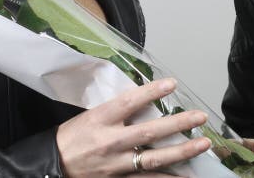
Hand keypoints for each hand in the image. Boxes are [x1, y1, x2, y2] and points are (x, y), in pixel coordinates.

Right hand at [56, 78, 210, 176]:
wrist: (51, 166)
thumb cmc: (71, 137)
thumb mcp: (90, 116)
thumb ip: (117, 110)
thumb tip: (146, 98)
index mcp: (100, 120)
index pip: (129, 102)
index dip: (151, 92)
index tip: (172, 84)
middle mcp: (110, 142)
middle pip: (149, 132)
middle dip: (177, 124)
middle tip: (200, 116)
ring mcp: (115, 165)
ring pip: (153, 159)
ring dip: (181, 152)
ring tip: (202, 144)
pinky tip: (186, 176)